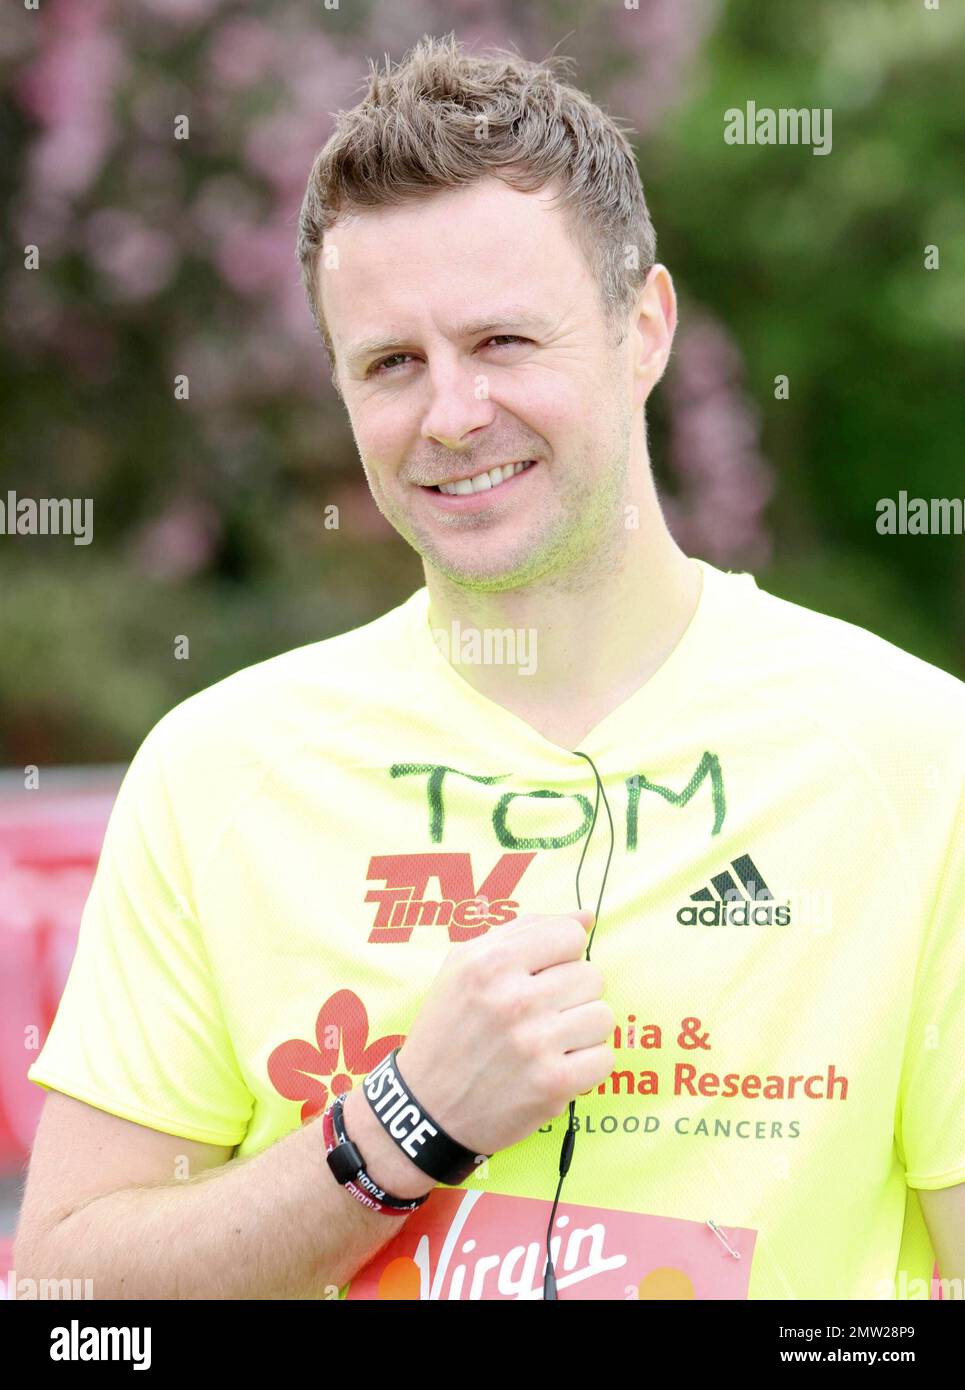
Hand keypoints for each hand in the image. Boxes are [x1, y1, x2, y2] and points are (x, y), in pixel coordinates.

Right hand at [392, 910, 614, 1158]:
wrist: (427, 1108)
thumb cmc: (450, 1030)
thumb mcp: (465, 965)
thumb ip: (525, 930)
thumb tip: (587, 916)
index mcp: (490, 963)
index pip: (570, 936)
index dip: (560, 956)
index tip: (540, 977)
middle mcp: (513, 1000)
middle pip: (592, 976)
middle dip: (571, 995)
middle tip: (540, 1015)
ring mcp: (535, 1044)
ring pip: (603, 1016)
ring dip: (581, 1031)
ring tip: (548, 1042)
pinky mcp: (553, 1084)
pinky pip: (605, 1058)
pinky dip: (586, 1066)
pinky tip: (556, 1067)